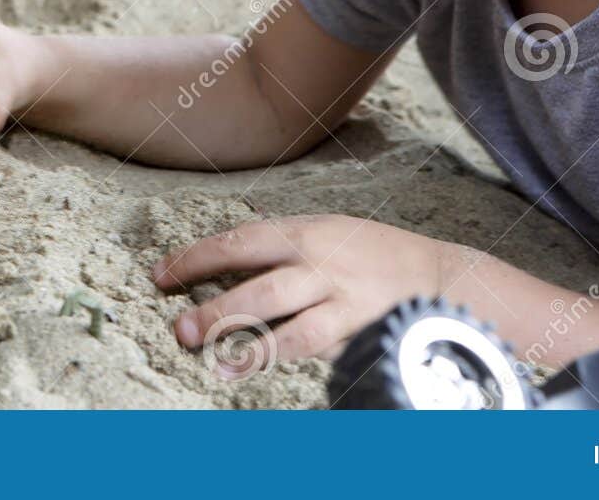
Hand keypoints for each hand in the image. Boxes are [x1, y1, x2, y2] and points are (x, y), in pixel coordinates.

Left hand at [153, 215, 449, 374]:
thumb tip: (220, 258)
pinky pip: (321, 351)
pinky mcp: (362, 334)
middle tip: (180, 329)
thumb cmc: (368, 250)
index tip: (161, 275)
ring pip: (292, 329)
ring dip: (251, 349)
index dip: (196, 259)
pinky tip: (264, 370)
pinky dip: (291, 361)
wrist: (437, 273)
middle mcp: (321, 265)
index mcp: (304, 232)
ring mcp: (344, 303)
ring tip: (217, 363)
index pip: (239, 242)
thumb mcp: (323, 229)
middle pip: (261, 289)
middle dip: (217, 310)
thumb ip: (278, 244)